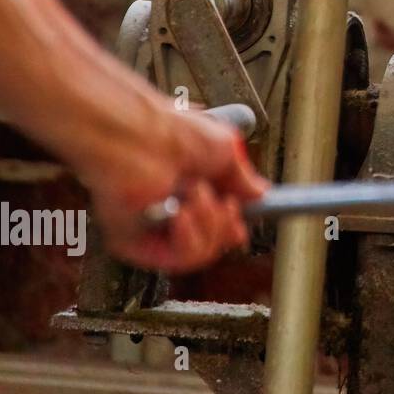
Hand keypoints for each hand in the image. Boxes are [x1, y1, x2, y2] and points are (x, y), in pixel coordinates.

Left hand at [82, 106, 268, 272]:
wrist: (141, 140)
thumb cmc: (171, 133)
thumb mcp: (227, 149)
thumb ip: (243, 177)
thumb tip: (258, 193)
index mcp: (190, 184)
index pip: (220, 217)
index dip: (237, 221)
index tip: (250, 214)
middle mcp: (171, 206)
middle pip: (215, 240)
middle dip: (227, 225)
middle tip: (227, 205)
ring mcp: (153, 226)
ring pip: (200, 253)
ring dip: (209, 227)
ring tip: (198, 198)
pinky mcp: (135, 241)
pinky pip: (175, 259)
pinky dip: (188, 240)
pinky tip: (183, 214)